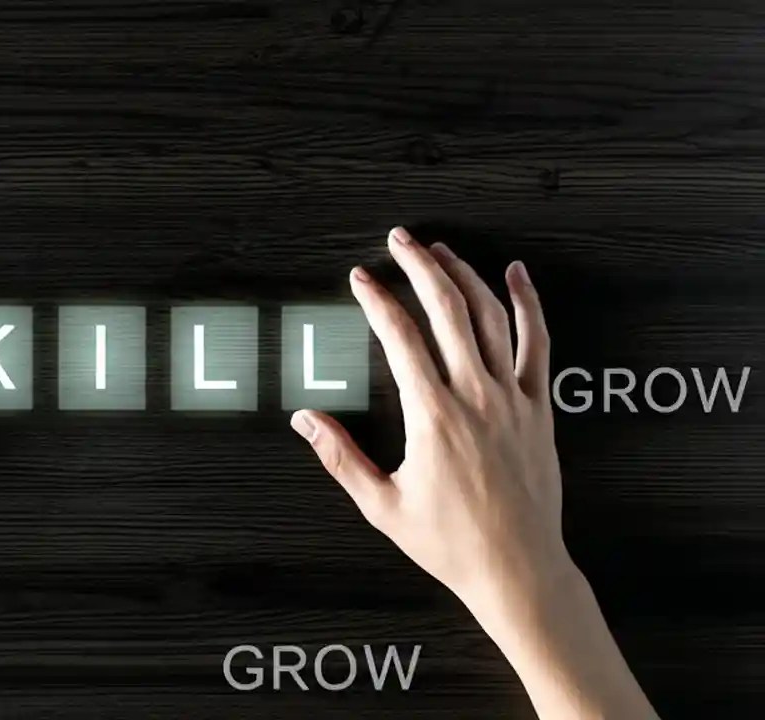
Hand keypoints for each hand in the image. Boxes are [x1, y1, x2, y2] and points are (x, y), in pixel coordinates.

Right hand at [290, 227, 568, 606]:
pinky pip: (539, 343)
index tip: (360, 279)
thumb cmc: (450, 543)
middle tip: (398, 241)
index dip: (377, 300)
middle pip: (446, 310)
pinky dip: (529, 304)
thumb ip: (340, 457)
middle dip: (418, 266)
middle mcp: (475, 396)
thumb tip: (305, 420)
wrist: (517, 568)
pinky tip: (517, 276)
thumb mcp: (382, 505)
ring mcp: (513, 398)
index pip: (399, 336)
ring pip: (491, 316)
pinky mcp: (540, 408)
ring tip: (440, 251)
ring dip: (463, 276)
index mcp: (433, 416)